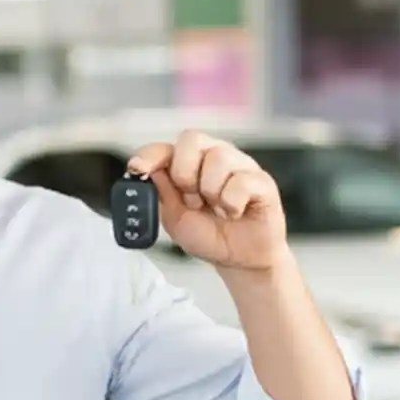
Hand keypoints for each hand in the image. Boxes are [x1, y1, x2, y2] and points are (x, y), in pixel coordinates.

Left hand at [128, 129, 287, 270]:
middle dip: (184, 174)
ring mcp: (240, 166)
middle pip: (192, 140)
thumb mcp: (173, 216)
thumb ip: (160, 192)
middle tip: (192, 200)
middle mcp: (214, 157)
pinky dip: (232, 203)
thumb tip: (146, 172)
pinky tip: (235, 212)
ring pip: (219, 157)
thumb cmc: (208, 235)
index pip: (165, 147)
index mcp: (189, 163)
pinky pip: (241, 181)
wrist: (239, 260)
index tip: (137, 169)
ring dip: (210, 191)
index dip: (150, 154)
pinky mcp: (262, 181)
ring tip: (216, 209)